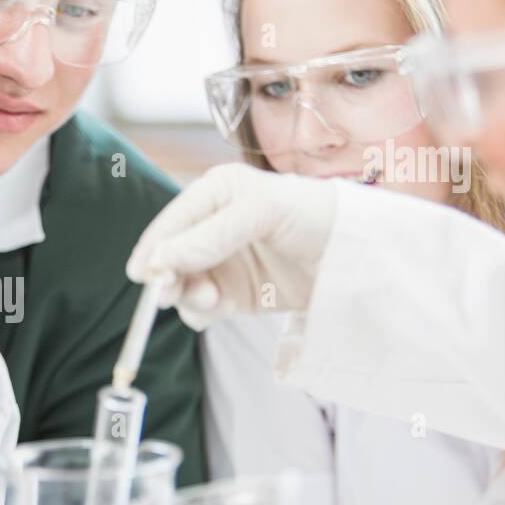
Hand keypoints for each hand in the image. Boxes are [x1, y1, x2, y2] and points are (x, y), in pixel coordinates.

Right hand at [126, 163, 340, 329]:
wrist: (361, 255)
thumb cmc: (317, 215)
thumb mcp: (263, 212)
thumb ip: (211, 235)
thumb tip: (161, 260)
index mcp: (215, 193)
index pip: (170, 222)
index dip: (153, 248)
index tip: (144, 276)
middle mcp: (212, 226)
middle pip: (168, 257)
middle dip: (169, 277)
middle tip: (173, 294)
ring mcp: (222, 261)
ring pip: (181, 284)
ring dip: (188, 296)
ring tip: (212, 301)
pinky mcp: (234, 293)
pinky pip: (201, 307)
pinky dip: (203, 312)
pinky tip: (221, 309)